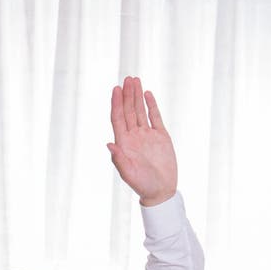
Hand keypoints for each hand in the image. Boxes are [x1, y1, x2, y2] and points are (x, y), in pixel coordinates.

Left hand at [107, 76, 176, 205]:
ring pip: (140, 111)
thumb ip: (119, 159)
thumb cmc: (142, 185)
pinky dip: (151, 105)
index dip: (116, 104)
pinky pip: (155, 117)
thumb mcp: (128, 173)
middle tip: (127, 78)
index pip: (118, 119)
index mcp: (124, 143)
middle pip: (128, 111)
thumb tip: (109, 144)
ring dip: (136, 96)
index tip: (116, 89)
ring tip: (134, 80)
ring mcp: (147, 135)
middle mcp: (134, 137)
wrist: (161, 191)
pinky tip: (147, 94)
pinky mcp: (161, 137)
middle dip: (127, 95)